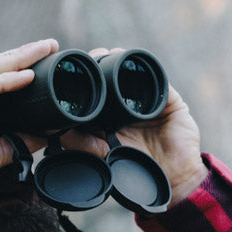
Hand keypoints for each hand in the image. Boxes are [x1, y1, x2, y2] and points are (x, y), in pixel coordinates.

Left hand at [81, 47, 208, 208]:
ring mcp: (148, 99)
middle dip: (99, 63)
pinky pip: (157, 79)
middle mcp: (127, 105)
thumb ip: (82, 144)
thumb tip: (57, 131)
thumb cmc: (138, 170)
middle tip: (90, 57)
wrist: (173, 177)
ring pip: (130, 72)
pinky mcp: (168, 98)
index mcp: (110, 117)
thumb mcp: (105, 155)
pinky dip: (143, 69)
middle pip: (110, 76)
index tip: (71, 70)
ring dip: (117, 60)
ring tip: (106, 54)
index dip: (85, 81)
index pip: (95, 92)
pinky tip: (129, 60)